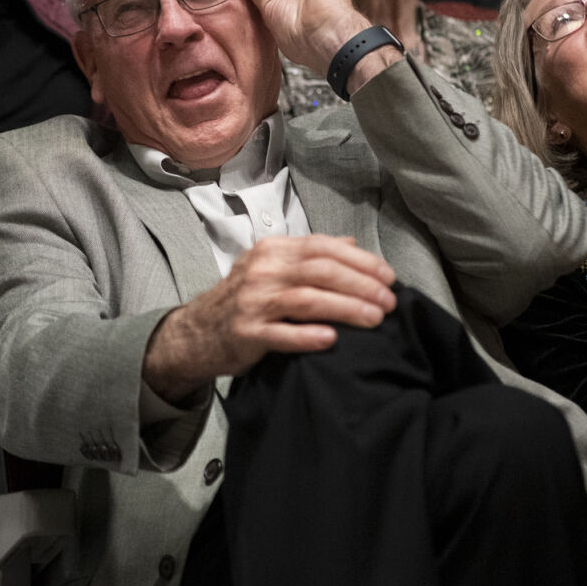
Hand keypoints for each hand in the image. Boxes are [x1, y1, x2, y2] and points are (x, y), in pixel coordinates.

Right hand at [141, 235, 396, 403]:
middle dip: (361, 284)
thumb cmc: (245, 300)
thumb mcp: (273, 268)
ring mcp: (252, 302)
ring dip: (345, 308)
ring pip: (305, 300)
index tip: (389, 276)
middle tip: (389, 301)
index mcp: (272, 251)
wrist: (197, 332)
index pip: (323, 248)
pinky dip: (307, 336)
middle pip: (319, 271)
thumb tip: (353, 245)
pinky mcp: (245, 333)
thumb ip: (311, 256)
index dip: (361, 261)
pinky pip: (280, 334)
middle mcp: (262, 271)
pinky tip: (332, 340)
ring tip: (374, 319)